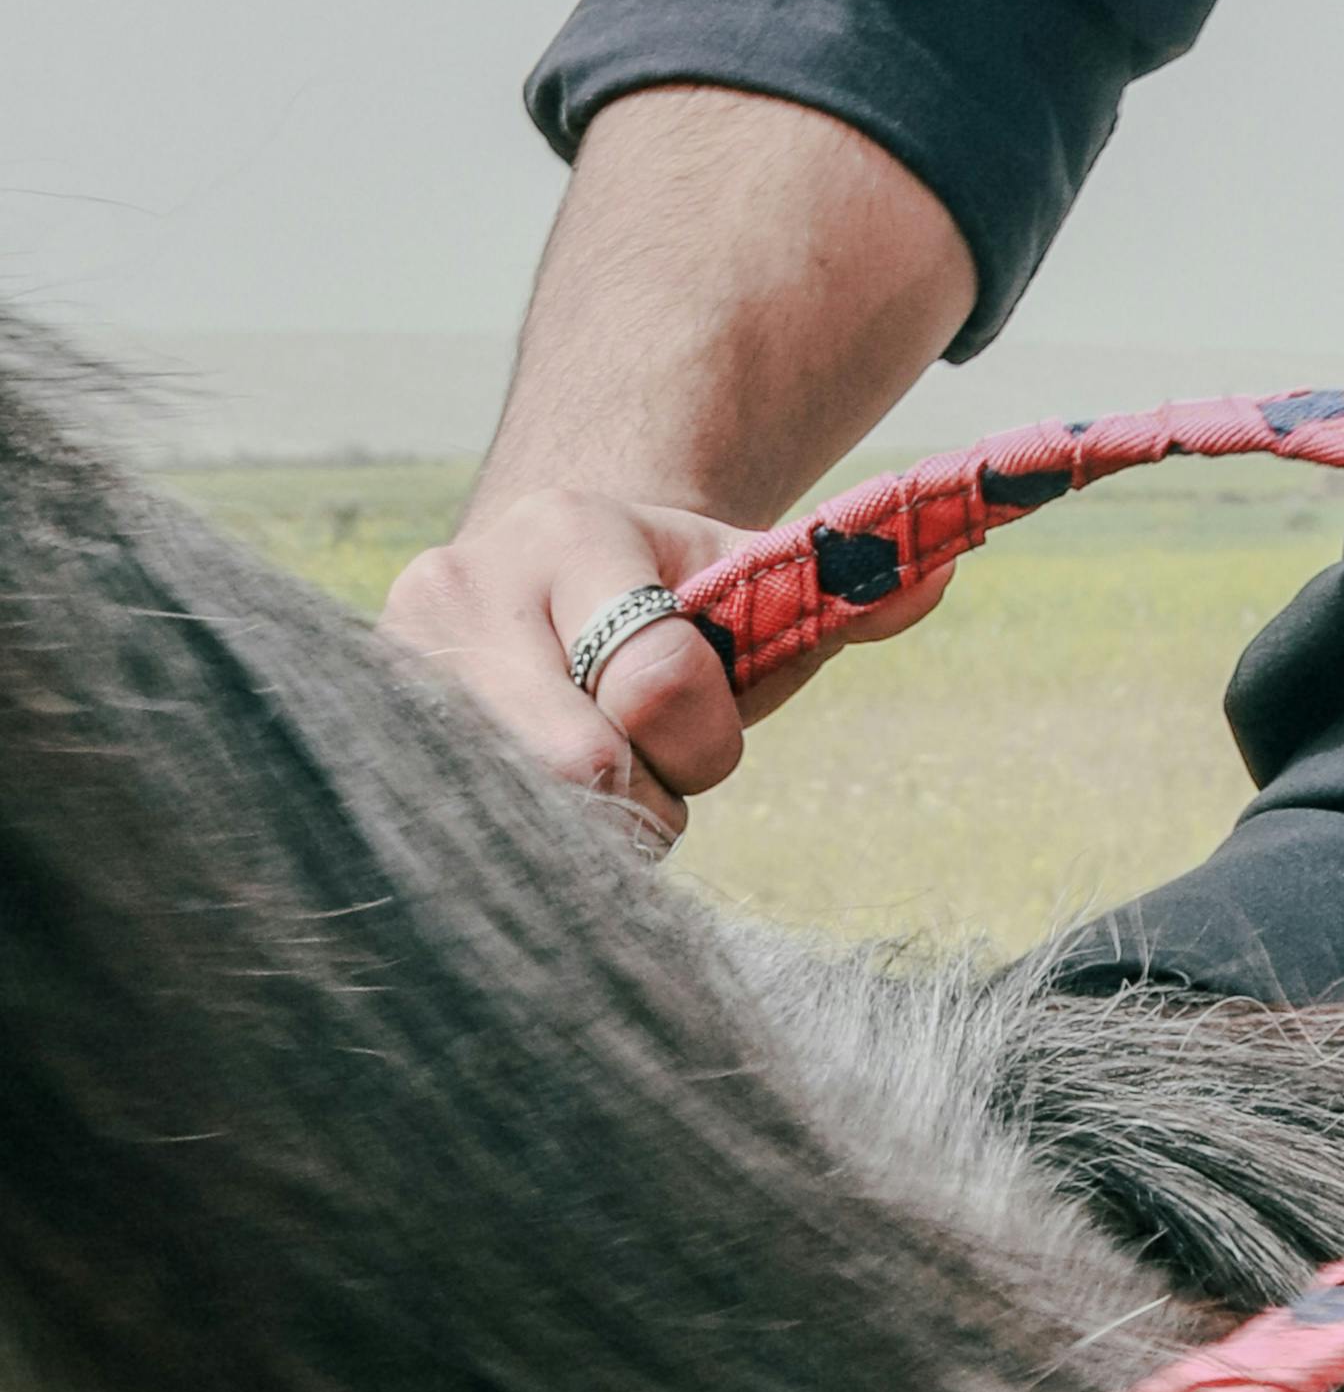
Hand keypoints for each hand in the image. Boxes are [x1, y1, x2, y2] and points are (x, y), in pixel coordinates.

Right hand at [377, 482, 944, 845]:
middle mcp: (458, 593)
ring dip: (581, 837)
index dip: (703, 737)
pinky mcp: (359, 741)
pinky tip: (529, 825)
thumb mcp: (737, 580)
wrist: (519, 583)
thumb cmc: (655, 603)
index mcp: (568, 534)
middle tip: (642, 775)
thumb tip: (935, 580)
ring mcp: (390, 672)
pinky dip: (520, 857)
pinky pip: (457, 847)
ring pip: (519, 823)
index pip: (659, 682)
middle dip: (641, 801)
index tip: (701, 725)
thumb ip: (834, 590)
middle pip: (582, 773)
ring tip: (586, 788)